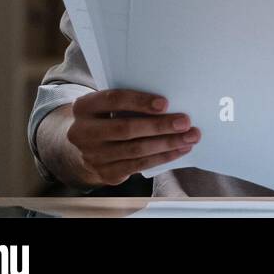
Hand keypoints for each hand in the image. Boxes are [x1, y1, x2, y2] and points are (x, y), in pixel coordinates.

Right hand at [66, 90, 200, 186]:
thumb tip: (172, 101)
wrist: (85, 148)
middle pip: (126, 128)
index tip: (165, 103)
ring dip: (167, 143)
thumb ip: (129, 101)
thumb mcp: (109, 105)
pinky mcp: (105, 173)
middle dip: (159, 126)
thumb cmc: (108, 118)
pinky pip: (139, 165)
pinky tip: (180, 149)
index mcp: (84, 107)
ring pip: (135, 150)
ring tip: (190, 137)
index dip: (139, 102)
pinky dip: (163, 157)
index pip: (113, 100)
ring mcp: (93, 156)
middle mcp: (83, 132)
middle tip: (185, 122)